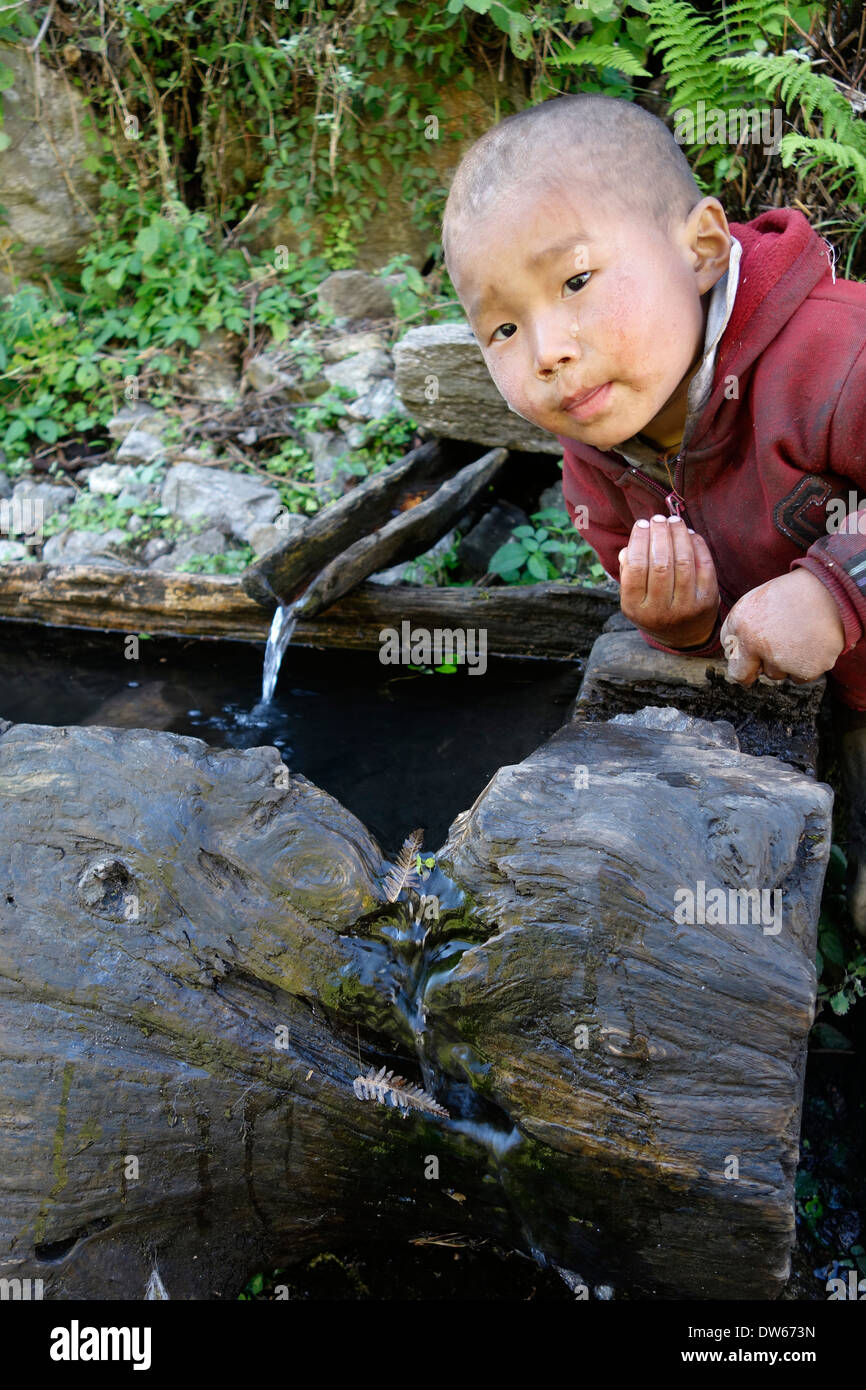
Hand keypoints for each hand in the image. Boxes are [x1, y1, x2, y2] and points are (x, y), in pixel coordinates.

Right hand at [618, 515, 718, 647]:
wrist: (683, 636)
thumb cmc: (653, 607)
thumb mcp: (633, 597)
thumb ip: (628, 572)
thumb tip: (629, 547)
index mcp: (635, 607)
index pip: (635, 567)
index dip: (639, 541)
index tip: (641, 524)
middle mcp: (659, 611)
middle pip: (660, 563)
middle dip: (659, 534)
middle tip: (658, 518)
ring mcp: (685, 607)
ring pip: (683, 562)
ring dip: (678, 535)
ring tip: (674, 521)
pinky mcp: (707, 601)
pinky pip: (704, 566)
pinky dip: (697, 545)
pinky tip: (689, 533)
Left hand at [720, 569, 844, 684]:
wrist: (830, 592)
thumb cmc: (791, 596)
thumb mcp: (754, 603)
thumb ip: (740, 631)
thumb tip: (735, 659)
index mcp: (741, 626)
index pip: (732, 663)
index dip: (743, 661)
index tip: (752, 658)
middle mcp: (757, 645)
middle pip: (747, 675)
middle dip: (756, 670)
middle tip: (774, 651)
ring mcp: (781, 659)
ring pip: (777, 674)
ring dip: (784, 663)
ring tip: (797, 637)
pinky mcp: (805, 669)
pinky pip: (799, 677)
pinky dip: (805, 666)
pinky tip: (810, 645)